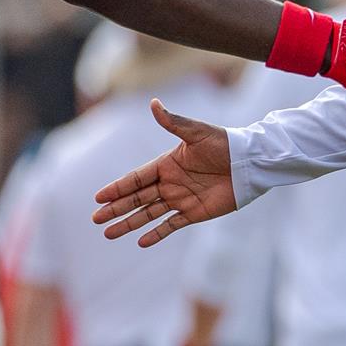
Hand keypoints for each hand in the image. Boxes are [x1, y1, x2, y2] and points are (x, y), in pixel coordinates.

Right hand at [93, 101, 236, 247]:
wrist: (249, 163)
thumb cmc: (224, 144)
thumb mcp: (197, 132)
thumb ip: (173, 122)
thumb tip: (153, 103)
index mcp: (166, 163)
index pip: (136, 178)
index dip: (117, 188)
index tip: (99, 197)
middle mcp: (170, 183)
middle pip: (137, 198)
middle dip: (116, 208)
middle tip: (96, 219)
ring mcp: (181, 199)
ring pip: (148, 214)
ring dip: (129, 223)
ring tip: (109, 233)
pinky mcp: (194, 213)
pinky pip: (171, 225)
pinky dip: (156, 233)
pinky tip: (141, 242)